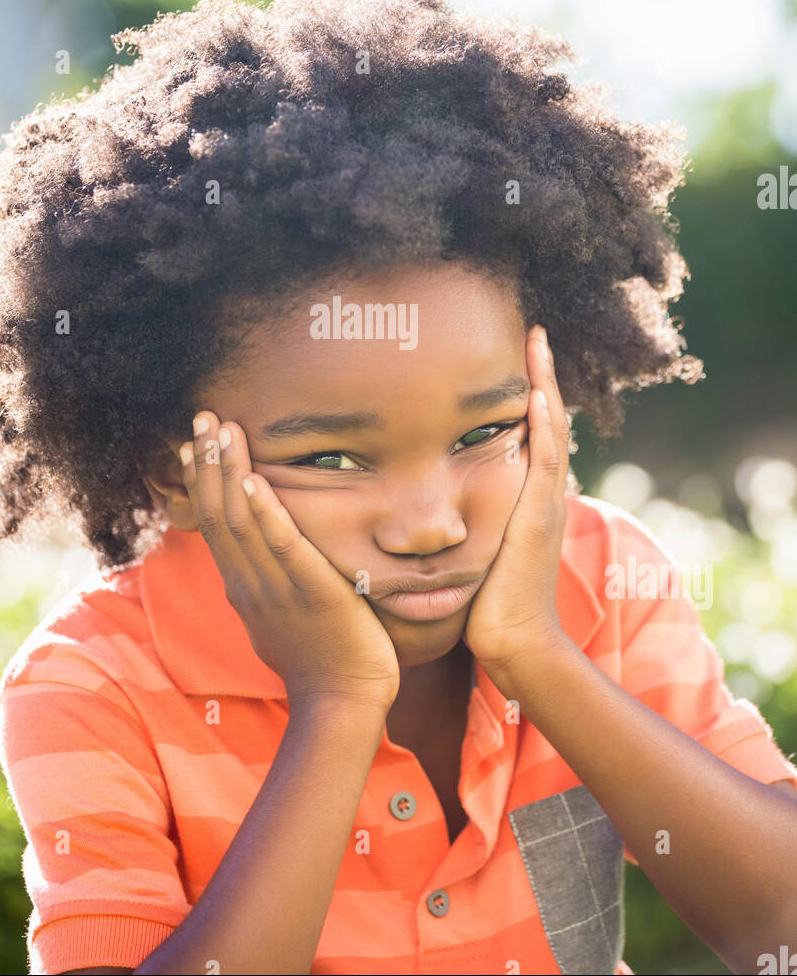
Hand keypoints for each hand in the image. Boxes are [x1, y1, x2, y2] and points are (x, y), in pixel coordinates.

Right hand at [178, 412, 400, 713]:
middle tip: (202, 417)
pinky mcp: (309, 592)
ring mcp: (275, 588)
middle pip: (218, 513)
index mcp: (243, 587)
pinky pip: (282, 547)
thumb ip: (270, 583)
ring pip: (241, 523)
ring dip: (229, 473)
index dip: (201, 481)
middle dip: (208, 462)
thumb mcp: (282, 615)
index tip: (193, 443)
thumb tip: (263, 560)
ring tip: (222, 430)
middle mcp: (250, 584)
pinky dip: (266, 513)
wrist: (342, 703)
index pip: (213, 523)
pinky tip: (256, 482)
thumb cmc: (322, 659)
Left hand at [462, 325, 570, 680]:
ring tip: (538, 342)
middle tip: (533, 331)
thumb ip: (460, 522)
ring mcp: (544, 503)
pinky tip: (537, 394)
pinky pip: (546, 463)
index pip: (529, 431)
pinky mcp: (539, 518)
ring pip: (551, 431)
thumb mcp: (473, 549)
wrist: (515, 644)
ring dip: (545, 385)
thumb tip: (425, 508)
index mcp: (526, 496)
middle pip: (546, 419)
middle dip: (541, 374)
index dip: (526, 391)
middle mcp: (541, 493)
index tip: (515, 353)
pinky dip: (544, 427)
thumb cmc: (486, 605)